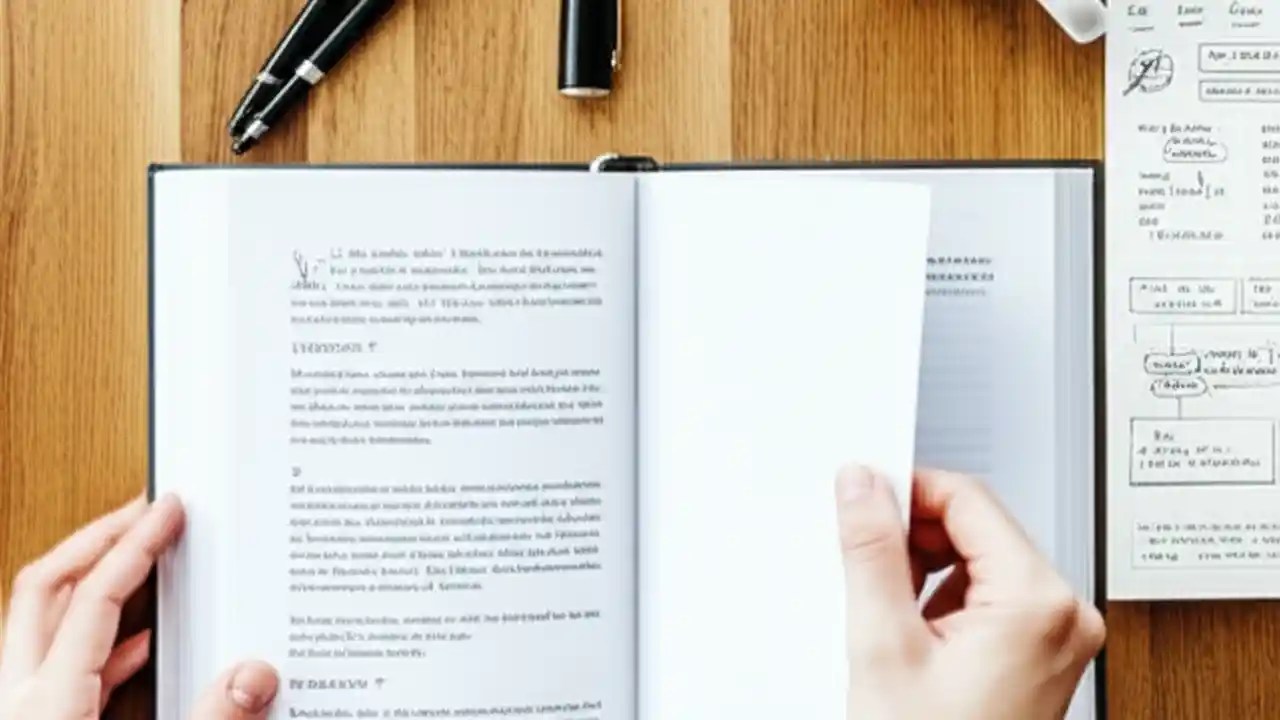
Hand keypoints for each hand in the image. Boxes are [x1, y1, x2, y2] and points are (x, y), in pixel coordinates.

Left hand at [0, 494, 279, 718]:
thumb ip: (210, 718)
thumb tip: (254, 676)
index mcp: (48, 704)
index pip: (93, 598)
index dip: (136, 545)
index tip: (165, 510)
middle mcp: (19, 699)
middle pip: (46, 588)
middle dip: (96, 539)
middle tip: (141, 512)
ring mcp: (25, 711)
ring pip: (40, 619)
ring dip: (89, 580)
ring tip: (137, 556)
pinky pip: (57, 662)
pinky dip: (95, 637)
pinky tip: (138, 641)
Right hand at [835, 466, 1104, 719]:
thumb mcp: (884, 646)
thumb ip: (871, 552)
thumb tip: (862, 486)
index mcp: (1039, 602)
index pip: (969, 499)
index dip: (908, 488)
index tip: (864, 492)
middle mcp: (1064, 614)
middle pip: (978, 526)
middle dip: (915, 534)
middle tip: (863, 554)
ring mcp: (1058, 635)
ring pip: (981, 559)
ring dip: (927, 567)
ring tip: (886, 607)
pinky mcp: (1041, 653)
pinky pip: (990, 594)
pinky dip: (945, 597)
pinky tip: (910, 627)